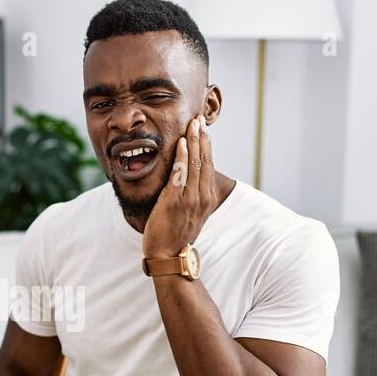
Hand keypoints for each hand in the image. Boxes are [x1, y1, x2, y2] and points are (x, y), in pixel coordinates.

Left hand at [142, 114, 215, 259]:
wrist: (167, 256)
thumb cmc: (175, 234)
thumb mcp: (190, 213)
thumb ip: (191, 195)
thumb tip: (188, 180)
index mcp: (206, 199)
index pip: (208, 165)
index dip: (207, 145)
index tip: (203, 128)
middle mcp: (201, 197)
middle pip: (204, 161)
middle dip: (202, 138)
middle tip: (199, 118)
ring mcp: (189, 200)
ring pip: (195, 165)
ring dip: (194, 142)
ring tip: (192, 124)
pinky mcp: (175, 202)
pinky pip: (180, 175)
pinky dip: (182, 158)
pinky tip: (181, 143)